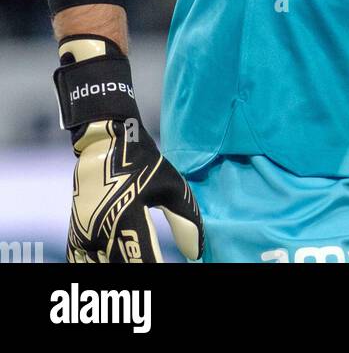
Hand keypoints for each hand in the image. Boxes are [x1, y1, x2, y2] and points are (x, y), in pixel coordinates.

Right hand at [67, 116, 203, 262]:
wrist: (106, 144)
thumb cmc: (143, 164)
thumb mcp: (171, 185)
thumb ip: (186, 219)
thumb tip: (196, 254)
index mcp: (127, 216)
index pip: (142, 261)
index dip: (157, 271)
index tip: (169, 272)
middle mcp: (101, 229)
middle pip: (120, 269)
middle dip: (136, 282)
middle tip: (153, 273)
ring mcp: (84, 234)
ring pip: (100, 269)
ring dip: (116, 269)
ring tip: (133, 262)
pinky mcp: (75, 235)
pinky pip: (81, 264)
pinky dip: (96, 268)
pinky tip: (111, 264)